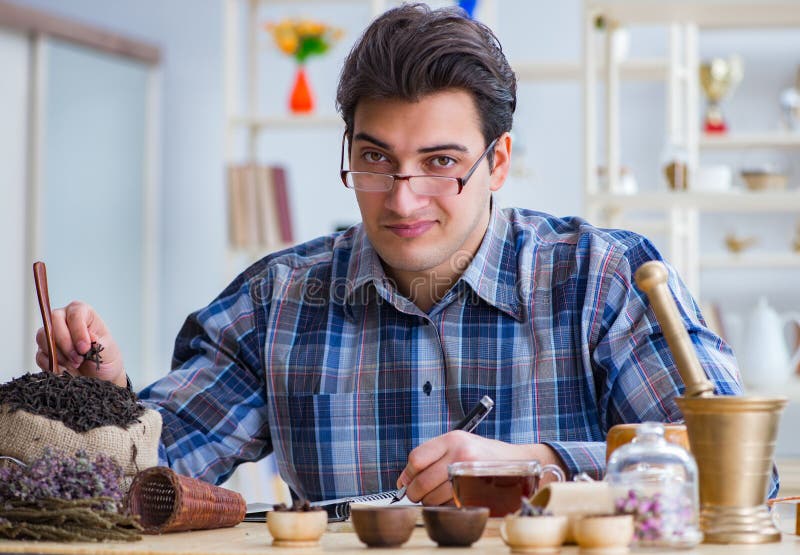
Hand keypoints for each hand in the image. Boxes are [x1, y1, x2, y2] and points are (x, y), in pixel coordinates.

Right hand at [35, 301, 126, 386]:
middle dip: (66, 344)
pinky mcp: (43, 350)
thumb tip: (90, 336)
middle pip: (54, 322)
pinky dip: (53, 364)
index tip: (85, 348)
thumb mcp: (107, 350)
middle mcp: (64, 319)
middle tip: (78, 360)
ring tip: (75, 365)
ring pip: (44, 338)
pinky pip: (40, 355)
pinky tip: (66, 370)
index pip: (75, 314)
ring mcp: (51, 334)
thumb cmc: (105, 357)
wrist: (98, 374)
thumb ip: (98, 343)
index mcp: (82, 312)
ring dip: (59, 355)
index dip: (78, 331)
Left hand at [396, 431, 564, 505]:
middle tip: (418, 495)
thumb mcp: (459, 443)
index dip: (407, 474)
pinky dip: (446, 506)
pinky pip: (450, 504)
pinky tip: (452, 498)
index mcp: (452, 439)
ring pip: (434, 496)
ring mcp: (469, 472)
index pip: (416, 459)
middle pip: (422, 481)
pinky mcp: (476, 490)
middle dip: (416, 493)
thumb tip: (405, 478)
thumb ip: (433, 456)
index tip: (406, 482)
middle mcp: (460, 453)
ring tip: (439, 495)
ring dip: (430, 501)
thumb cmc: (484, 453)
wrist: (518, 461)